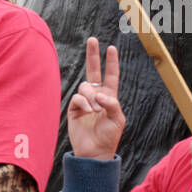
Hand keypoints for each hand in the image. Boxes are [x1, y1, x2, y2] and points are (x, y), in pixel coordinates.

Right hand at [67, 37, 125, 160]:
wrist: (95, 152)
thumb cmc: (109, 136)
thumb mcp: (118, 119)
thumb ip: (112, 104)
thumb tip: (100, 94)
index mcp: (110, 97)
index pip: (111, 75)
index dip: (111, 62)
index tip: (111, 48)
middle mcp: (96, 96)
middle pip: (93, 71)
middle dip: (93, 55)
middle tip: (93, 39)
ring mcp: (84, 101)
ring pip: (85, 86)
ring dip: (91, 97)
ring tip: (96, 111)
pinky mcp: (74, 109)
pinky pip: (77, 98)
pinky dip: (84, 103)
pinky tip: (88, 111)